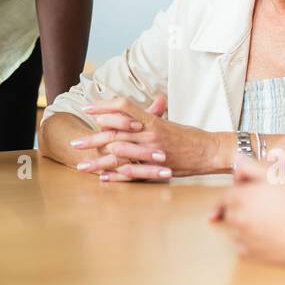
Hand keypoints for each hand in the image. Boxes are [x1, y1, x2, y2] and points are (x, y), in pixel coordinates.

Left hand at [70, 96, 225, 180]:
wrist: (209, 150)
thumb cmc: (188, 136)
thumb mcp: (167, 121)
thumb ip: (149, 114)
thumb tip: (132, 107)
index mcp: (150, 119)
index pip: (122, 106)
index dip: (103, 106)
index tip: (87, 109)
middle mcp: (148, 132)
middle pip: (114, 133)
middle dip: (92, 139)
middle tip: (75, 144)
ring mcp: (151, 150)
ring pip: (118, 154)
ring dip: (98, 161)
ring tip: (81, 166)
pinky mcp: (156, 166)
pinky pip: (132, 171)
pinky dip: (116, 175)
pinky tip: (102, 178)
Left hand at [210, 157, 284, 264]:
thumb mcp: (279, 174)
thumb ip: (252, 165)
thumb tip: (236, 159)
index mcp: (240, 198)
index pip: (226, 194)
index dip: (240, 191)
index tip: (252, 191)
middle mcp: (237, 219)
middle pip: (231, 210)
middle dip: (244, 205)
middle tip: (268, 203)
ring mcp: (243, 239)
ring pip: (236, 227)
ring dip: (247, 222)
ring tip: (272, 218)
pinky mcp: (250, 255)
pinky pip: (243, 244)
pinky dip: (251, 239)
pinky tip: (269, 232)